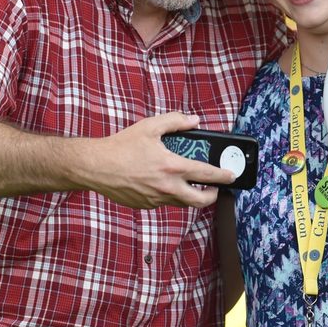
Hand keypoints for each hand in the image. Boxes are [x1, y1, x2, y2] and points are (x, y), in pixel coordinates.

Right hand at [89, 112, 236, 208]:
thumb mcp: (150, 127)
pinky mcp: (145, 205)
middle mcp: (167, 187)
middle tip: (215, 188)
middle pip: (200, 200)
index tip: (231, 176)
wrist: (95, 166)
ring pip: (182, 203)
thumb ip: (175, 121)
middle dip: (213, 196)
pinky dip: (170, 195)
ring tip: (191, 184)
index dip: (223, 177)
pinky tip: (165, 183)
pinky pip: (164, 203)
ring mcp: (155, 199)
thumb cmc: (122, 146)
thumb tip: (194, 121)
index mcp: (172, 167)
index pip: (206, 175)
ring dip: (191, 195)